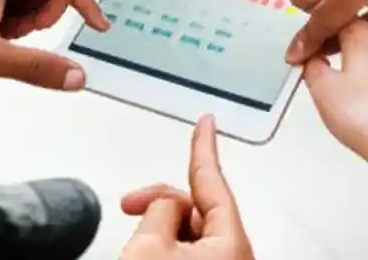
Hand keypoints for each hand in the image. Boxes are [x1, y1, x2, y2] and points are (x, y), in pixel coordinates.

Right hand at [120, 116, 252, 259]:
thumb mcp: (149, 247)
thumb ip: (160, 209)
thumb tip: (165, 205)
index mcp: (231, 242)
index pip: (213, 179)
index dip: (204, 146)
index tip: (206, 122)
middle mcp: (234, 257)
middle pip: (199, 209)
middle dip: (163, 203)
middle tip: (132, 204)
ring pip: (189, 235)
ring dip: (160, 232)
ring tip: (136, 250)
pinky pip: (187, 255)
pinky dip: (165, 250)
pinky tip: (145, 259)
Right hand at [304, 22, 367, 166]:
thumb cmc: (363, 116)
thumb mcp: (322, 88)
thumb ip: (311, 65)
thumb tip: (312, 60)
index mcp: (366, 34)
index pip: (332, 20)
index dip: (312, 37)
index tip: (299, 56)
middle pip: (353, 35)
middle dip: (331, 49)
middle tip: (314, 71)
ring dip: (351, 65)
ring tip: (337, 91)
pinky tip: (363, 103)